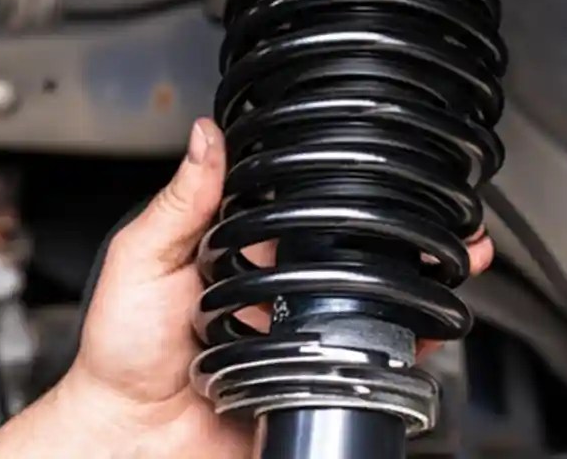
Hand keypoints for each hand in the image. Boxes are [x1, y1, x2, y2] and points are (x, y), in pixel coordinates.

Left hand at [0, 119, 494, 458]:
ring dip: (414, 286)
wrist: (131, 435)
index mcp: (241, 252)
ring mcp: (298, 336)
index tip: (382, 167)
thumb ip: (179, 204)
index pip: (302, 208)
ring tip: (446, 267)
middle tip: (436, 222)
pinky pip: (364, 365)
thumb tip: (205, 137)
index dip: (343, 187)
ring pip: (369, 306)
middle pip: (350, 254)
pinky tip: (419, 332)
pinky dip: (400, 350)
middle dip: (401, 236)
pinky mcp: (310, 382)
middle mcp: (276, 290)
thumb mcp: (140, 261)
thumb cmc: (120, 350)